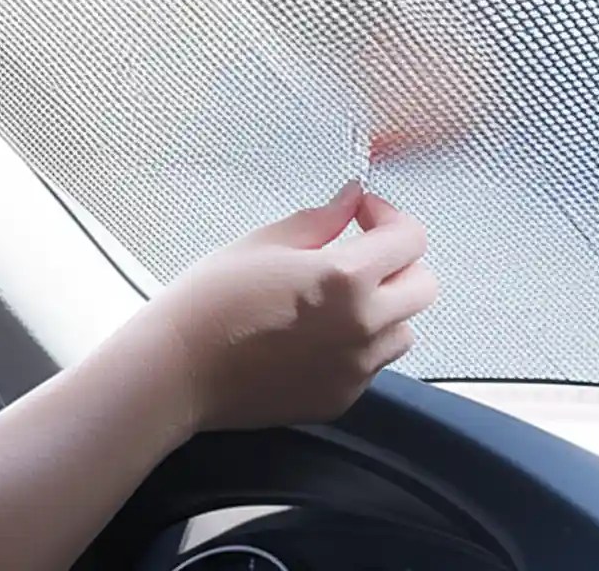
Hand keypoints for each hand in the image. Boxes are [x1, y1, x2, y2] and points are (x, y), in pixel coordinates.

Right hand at [137, 182, 437, 432]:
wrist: (176, 370)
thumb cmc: (207, 302)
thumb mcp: (260, 245)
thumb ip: (318, 222)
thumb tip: (350, 200)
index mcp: (345, 278)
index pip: (409, 238)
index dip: (388, 217)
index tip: (362, 215)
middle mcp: (362, 326)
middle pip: (423, 287)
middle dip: (397, 264)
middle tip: (357, 257)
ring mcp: (355, 369)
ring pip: (402, 330)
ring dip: (382, 310)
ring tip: (333, 304)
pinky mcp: (340, 398)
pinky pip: (370, 365)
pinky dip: (355, 347)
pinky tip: (310, 339)